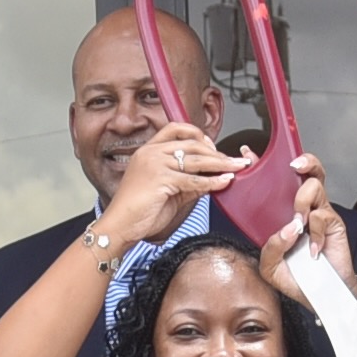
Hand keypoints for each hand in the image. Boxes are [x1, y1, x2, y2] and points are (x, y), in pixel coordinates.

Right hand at [96, 120, 240, 245]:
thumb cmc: (139, 212)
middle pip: (192, 144)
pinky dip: (212, 182)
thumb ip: (188, 181)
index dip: (198, 135)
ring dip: (221, 164)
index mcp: (148, 151)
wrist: (119, 227)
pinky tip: (224, 182)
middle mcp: (151, 153)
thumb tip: (212, 178)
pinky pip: (193, 179)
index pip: (176, 129)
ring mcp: (155, 164)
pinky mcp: (160, 179)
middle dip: (217, 152)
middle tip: (235, 160)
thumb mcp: (168, 191)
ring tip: (237, 167)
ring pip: (196, 160)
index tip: (213, 147)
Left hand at [267, 158, 353, 292]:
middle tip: (294, 167)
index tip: (249, 155)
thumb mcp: (271, 267)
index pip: (276, 183)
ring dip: (302, 202)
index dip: (264, 165)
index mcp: (284, 213)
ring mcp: (319, 214)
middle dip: (303, 161)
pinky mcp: (334, 224)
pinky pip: (322, 216)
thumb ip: (271, 248)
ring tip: (299, 225)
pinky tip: (313, 250)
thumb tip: (287, 229)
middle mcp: (303, 208)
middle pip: (308, 170)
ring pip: (314, 186)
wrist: (322, 296)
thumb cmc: (298, 280)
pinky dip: (315, 233)